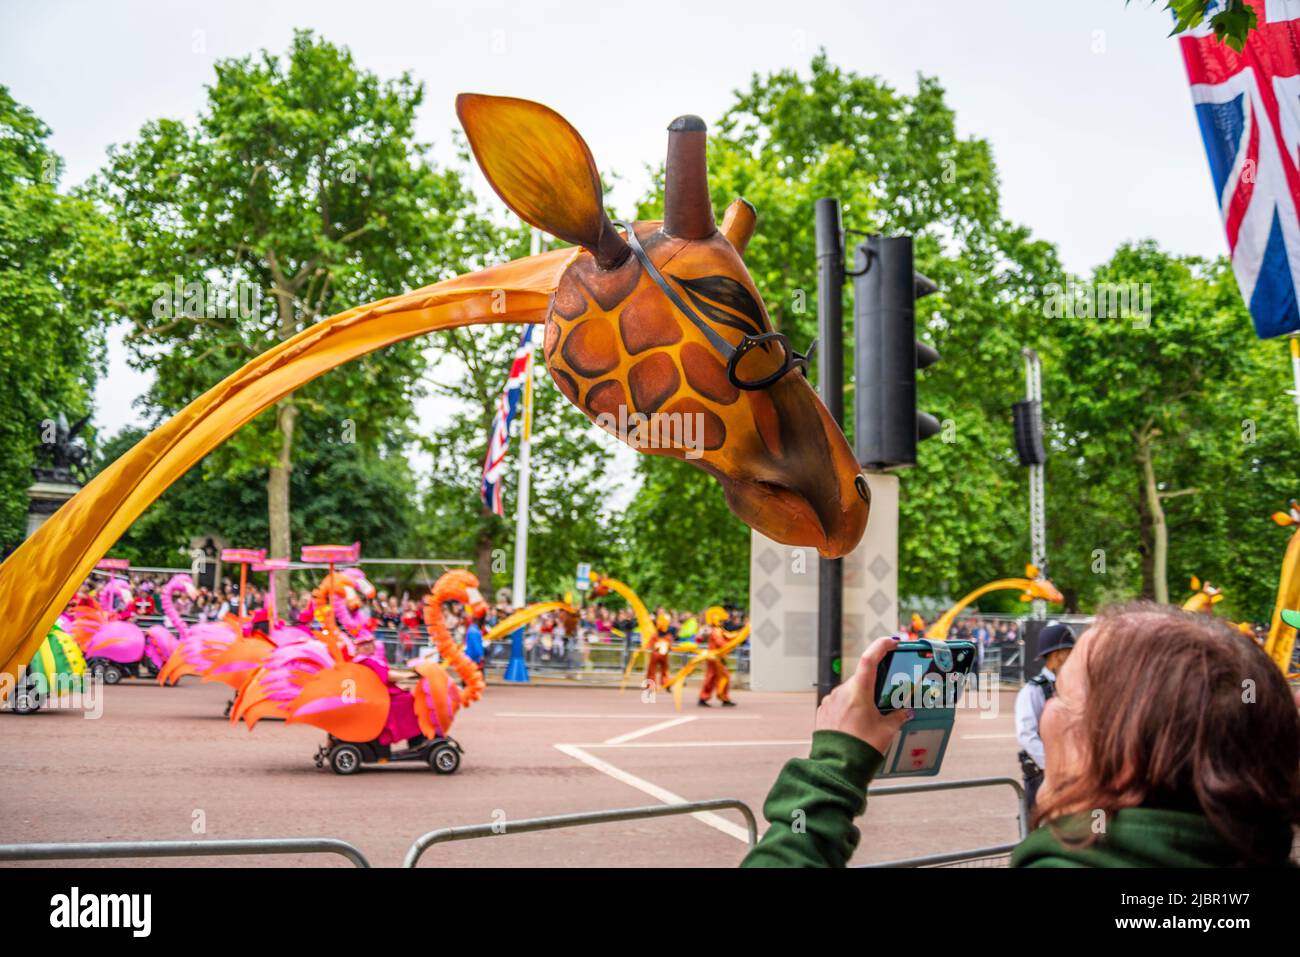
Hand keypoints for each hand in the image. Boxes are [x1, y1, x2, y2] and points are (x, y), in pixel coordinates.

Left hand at [815, 636, 911, 754]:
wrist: (837, 767)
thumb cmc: (861, 748)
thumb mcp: (886, 731)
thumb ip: (897, 717)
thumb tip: (905, 711)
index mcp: (858, 691)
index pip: (869, 659)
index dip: (881, 646)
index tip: (892, 641)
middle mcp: (841, 691)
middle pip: (861, 679)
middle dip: (874, 685)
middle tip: (886, 697)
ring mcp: (830, 700)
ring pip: (850, 691)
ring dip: (861, 699)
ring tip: (871, 717)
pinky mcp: (823, 710)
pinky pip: (839, 702)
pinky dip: (850, 707)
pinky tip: (857, 723)